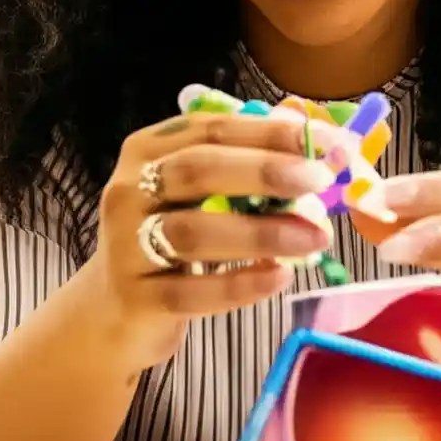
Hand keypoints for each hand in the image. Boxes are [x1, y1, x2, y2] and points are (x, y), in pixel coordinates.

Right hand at [91, 112, 343, 367]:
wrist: (114, 312)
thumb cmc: (169, 242)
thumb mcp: (196, 197)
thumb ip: (244, 169)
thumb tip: (312, 145)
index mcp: (148, 151)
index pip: (210, 128)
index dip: (269, 132)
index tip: (325, 139)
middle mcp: (129, 190)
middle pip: (197, 169)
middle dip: (265, 172)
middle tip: (319, 180)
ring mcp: (127, 245)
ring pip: (195, 232)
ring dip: (262, 232)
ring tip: (315, 237)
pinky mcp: (137, 299)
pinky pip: (192, 291)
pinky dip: (240, 283)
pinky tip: (280, 276)